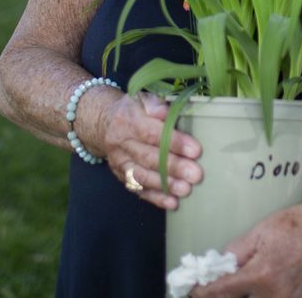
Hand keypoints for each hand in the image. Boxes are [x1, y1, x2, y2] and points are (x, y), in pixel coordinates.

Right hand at [101, 92, 202, 209]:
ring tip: (186, 189)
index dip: (175, 143)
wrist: (105, 123)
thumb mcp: (143, 99)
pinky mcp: (121, 176)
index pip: (152, 133)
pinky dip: (155, 198)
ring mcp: (119, 162)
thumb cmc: (135, 110)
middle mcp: (121, 143)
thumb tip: (166, 112)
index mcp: (129, 120)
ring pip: (142, 176)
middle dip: (174, 167)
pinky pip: (138, 189)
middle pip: (149, 158)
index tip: (196, 150)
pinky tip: (172, 203)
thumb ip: (156, 104)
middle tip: (196, 175)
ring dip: (165, 185)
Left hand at [191, 198, 301, 297]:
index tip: (194, 292)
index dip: (202, 293)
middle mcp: (277, 297)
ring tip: (265, 279)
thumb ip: (236, 251)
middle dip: (233, 294)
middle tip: (232, 283)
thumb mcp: (263, 229)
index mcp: (262, 275)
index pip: (220, 293)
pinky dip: (280, 296)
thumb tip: (217, 268)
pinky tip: (285, 283)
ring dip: (256, 295)